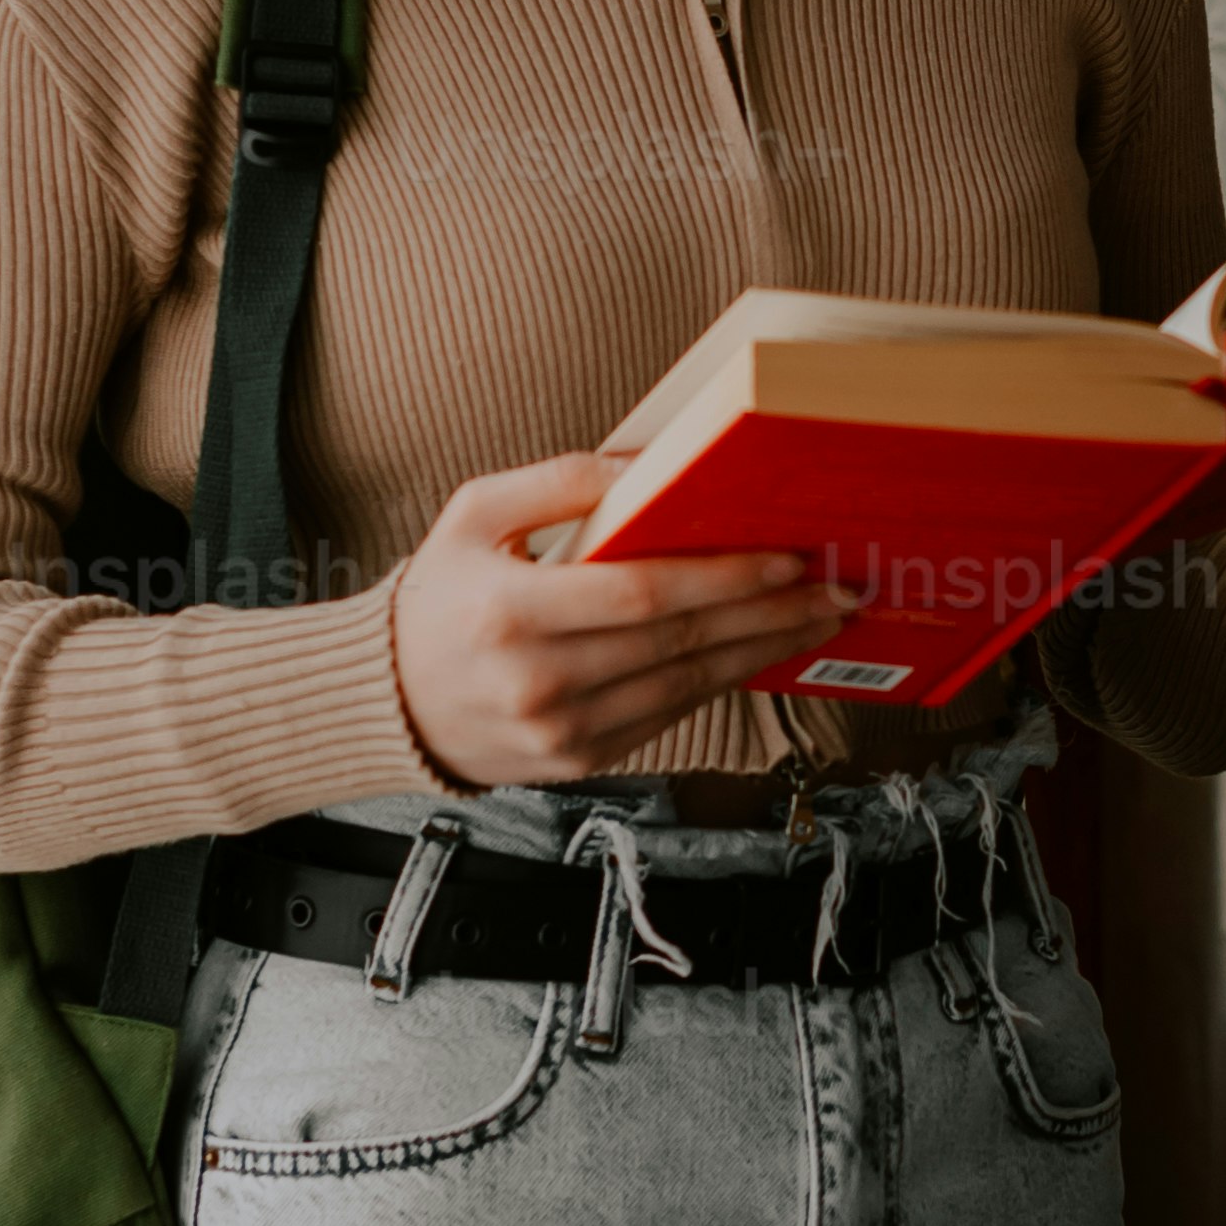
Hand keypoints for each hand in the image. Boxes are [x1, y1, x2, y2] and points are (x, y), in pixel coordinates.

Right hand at [386, 456, 851, 789]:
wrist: (388, 702)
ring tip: (820, 617)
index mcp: (510, 612)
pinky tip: (761, 650)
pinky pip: (669, 714)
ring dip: (763, 650)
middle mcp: (539, 681)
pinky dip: (720, 680)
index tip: (786, 556)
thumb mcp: (474, 515)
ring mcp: (562, 731)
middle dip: (770, 612)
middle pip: (679, 642)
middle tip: (837, 586)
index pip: (641, 593)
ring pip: (687, 685)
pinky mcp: (580, 761)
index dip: (722, 577)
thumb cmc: (437, 598)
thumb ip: (556, 482)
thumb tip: (648, 464)